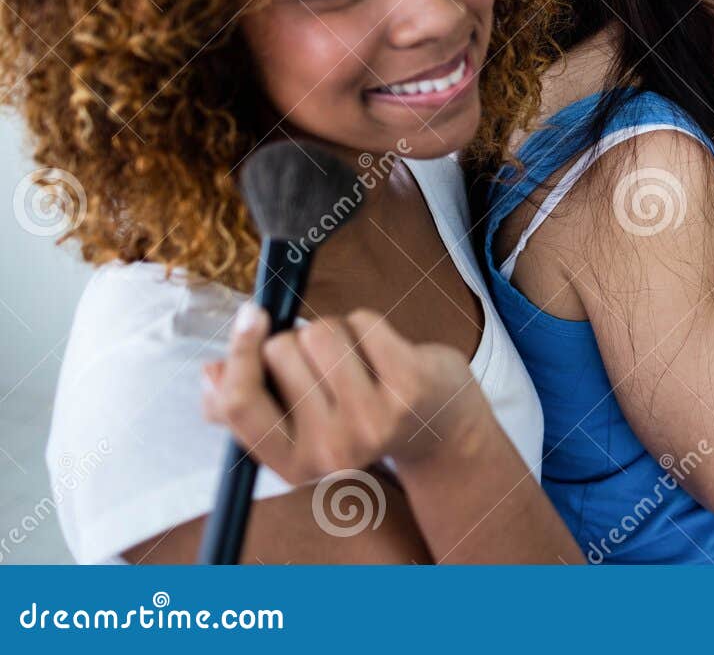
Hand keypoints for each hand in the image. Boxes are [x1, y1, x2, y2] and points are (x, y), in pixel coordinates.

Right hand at [202, 305, 487, 483]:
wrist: (437, 425)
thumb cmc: (357, 414)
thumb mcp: (299, 422)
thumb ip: (245, 404)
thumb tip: (210, 374)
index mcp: (291, 465)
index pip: (240, 404)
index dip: (239, 352)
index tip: (251, 314)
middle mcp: (330, 452)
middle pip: (282, 350)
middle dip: (300, 340)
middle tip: (332, 367)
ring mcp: (372, 421)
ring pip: (322, 331)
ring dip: (337, 330)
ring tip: (360, 360)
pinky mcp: (409, 387)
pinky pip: (365, 322)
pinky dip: (371, 325)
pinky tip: (388, 352)